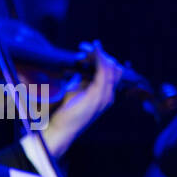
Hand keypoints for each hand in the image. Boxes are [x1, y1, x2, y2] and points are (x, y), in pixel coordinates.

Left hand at [43, 43, 123, 157]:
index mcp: (104, 95)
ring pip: (111, 68)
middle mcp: (108, 95)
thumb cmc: (66, 113)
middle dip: (102, 55)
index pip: (113, 72)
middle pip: (115, 68)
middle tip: (87, 47)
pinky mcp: (98, 95)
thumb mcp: (76, 93)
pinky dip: (100, 59)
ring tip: (89, 48)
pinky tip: (94, 52)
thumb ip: (82, 82)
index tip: (91, 48)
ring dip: (100, 55)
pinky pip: (104, 72)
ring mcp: (105, 95)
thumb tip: (81, 70)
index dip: (104, 59)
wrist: (61, 130)